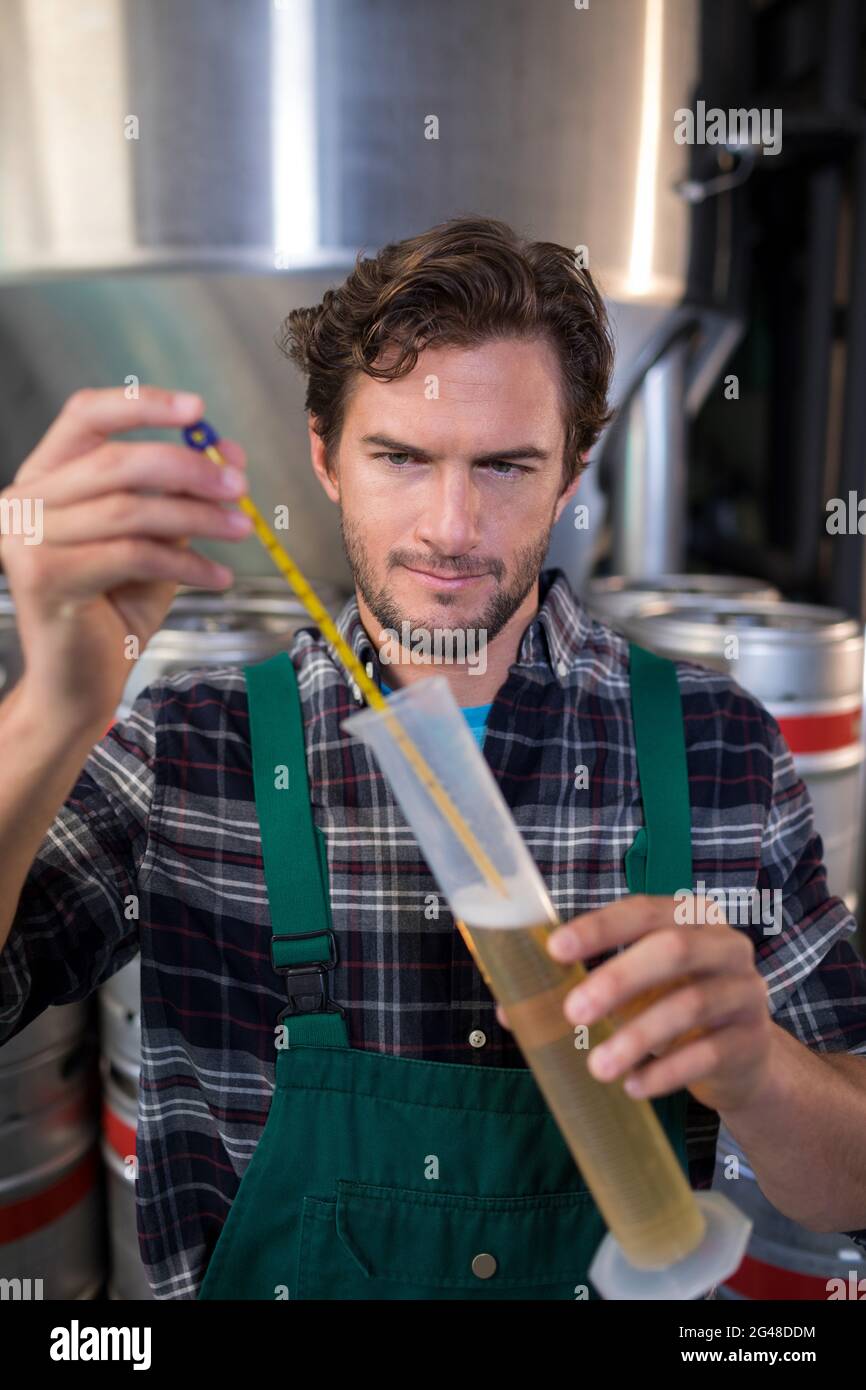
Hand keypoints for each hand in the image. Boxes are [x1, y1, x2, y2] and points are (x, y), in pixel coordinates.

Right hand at [0, 386, 250, 728]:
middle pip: (115, 461)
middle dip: (188, 468)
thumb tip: (230, 453)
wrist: (80, 684)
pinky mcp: (46, 577)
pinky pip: (133, 554)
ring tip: (240, 529)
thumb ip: (181, 493)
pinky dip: (185, 561)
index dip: (143, 405)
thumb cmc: (114, 608)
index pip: (85, 415)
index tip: (198, 411)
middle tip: (239, 485)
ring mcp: (27, 539)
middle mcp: (24, 501)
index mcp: (45, 477)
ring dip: (196, 516)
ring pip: (129, 509)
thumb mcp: (156, 538)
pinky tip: (217, 575)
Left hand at [495, 894, 773, 1112]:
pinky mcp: (753, 1041)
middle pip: (673, 949)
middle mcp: (724, 946)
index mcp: (690, 917)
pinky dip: (666, 1071)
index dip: (599, 928)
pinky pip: (708, 1054)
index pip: (642, 911)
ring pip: (692, 1005)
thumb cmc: (674, 1007)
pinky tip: (634, 1085)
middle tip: (573, 1012)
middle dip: (618, 978)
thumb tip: (511, 1012)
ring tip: (598, 1067)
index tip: (555, 949)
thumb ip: (583, 989)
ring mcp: (745, 992)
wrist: (743, 1059)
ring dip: (638, 1036)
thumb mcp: (636, 989)